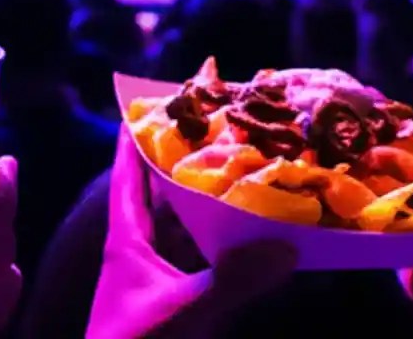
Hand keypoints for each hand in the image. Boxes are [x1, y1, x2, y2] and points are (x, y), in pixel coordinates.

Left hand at [87, 129, 296, 338]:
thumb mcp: (181, 316)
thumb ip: (231, 282)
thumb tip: (286, 244)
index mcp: (126, 240)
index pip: (128, 173)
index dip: (139, 134)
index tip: (160, 96)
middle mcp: (143, 253)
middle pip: (167, 195)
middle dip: (194, 164)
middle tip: (232, 128)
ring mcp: (163, 282)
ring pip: (192, 232)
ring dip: (218, 208)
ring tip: (257, 171)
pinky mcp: (182, 310)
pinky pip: (210, 268)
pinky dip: (233, 253)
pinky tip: (264, 238)